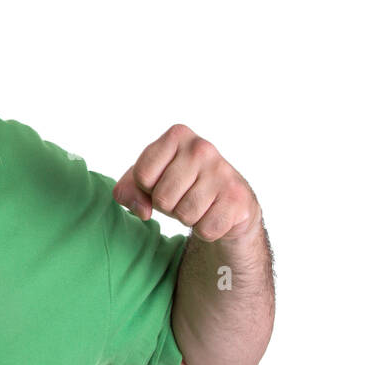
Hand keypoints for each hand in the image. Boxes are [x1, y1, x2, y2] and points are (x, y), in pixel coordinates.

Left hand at [112, 124, 260, 241]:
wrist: (227, 204)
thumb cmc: (180, 187)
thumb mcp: (146, 182)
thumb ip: (127, 190)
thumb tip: (143, 211)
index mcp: (177, 135)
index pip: (142, 175)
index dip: (147, 188)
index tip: (163, 181)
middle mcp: (202, 147)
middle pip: (162, 198)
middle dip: (168, 206)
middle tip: (184, 195)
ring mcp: (223, 171)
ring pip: (184, 215)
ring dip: (187, 218)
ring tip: (199, 203)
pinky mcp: (238, 198)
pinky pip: (205, 229)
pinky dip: (206, 229)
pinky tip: (215, 213)